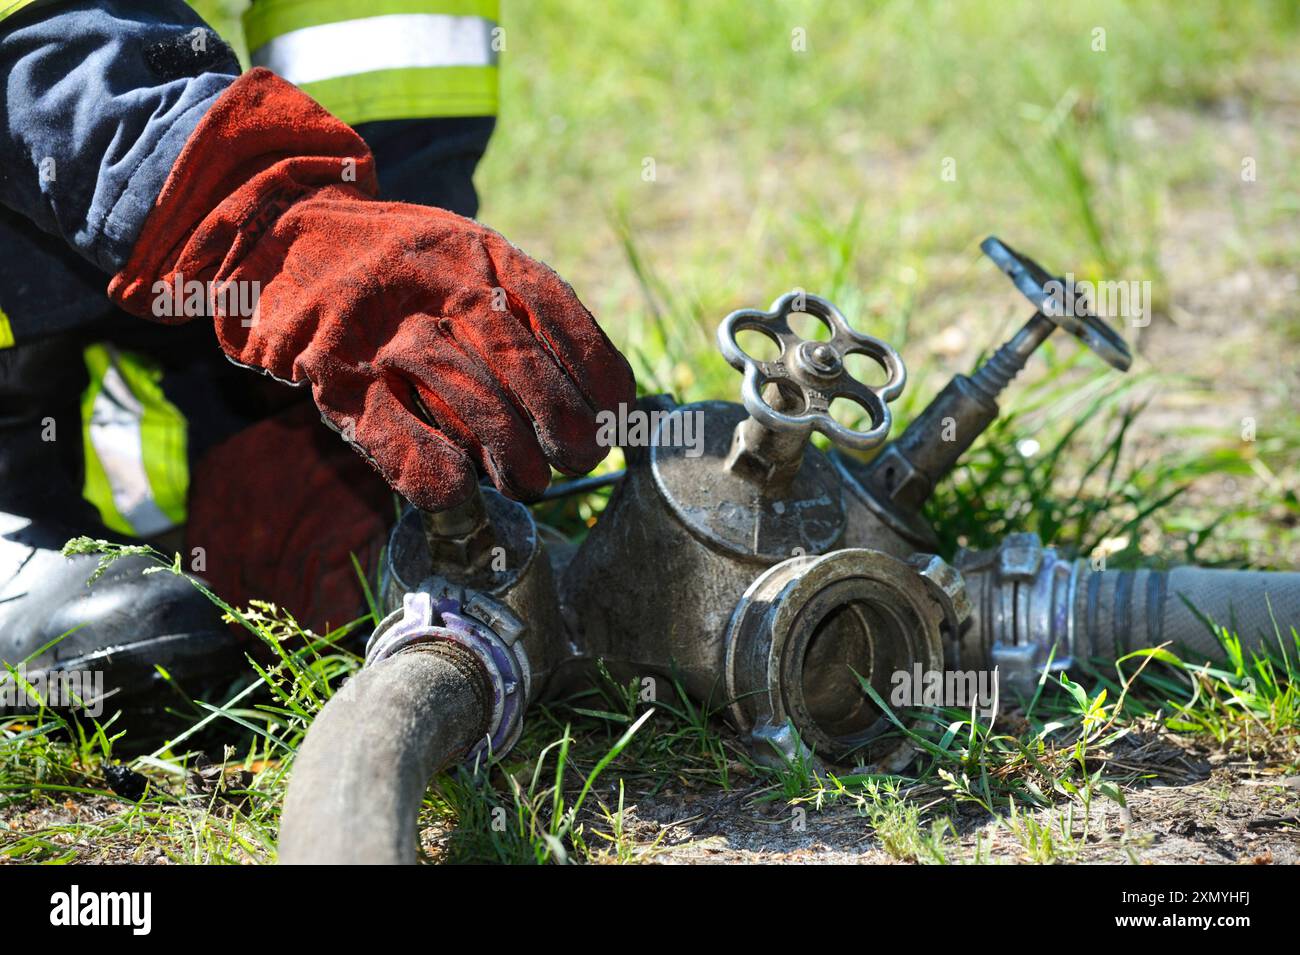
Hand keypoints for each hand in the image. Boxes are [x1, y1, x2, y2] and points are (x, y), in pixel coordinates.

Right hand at [110, 69, 633, 510]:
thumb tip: (596, 393)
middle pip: (525, 367)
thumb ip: (525, 308)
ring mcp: (387, 328)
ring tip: (529, 481)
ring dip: (512, 455)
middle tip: (578, 460)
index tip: (616, 419)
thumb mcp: (469, 255)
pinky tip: (461, 491)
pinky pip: (399, 434)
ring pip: (470, 399)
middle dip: (566, 428)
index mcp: (485, 255)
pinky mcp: (337, 373)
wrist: (281, 230)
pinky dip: (437, 472)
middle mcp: (442, 284)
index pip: (565, 321)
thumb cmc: (397, 263)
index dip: (601, 381)